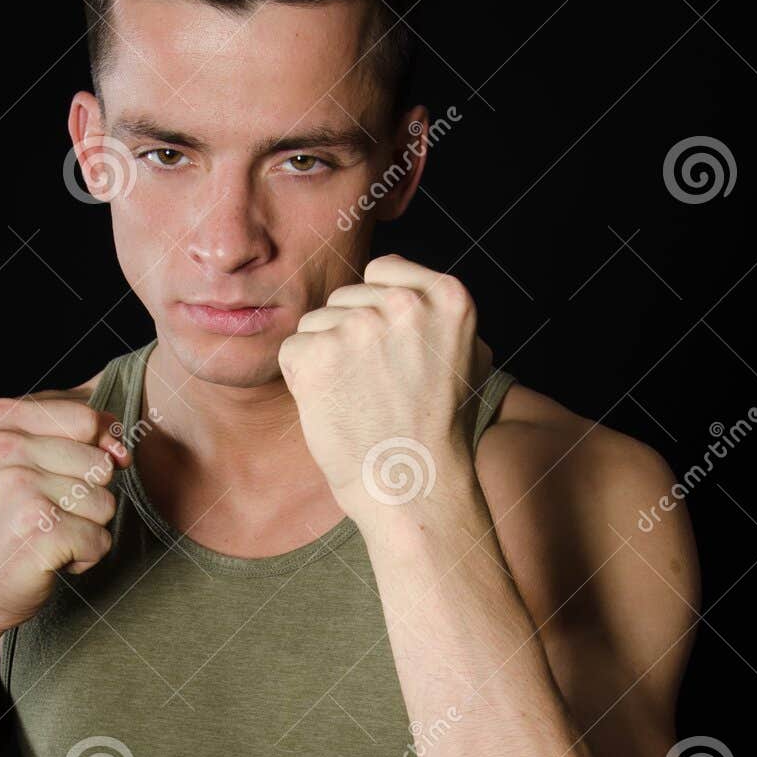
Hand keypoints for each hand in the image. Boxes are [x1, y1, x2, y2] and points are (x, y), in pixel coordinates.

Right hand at [0, 395, 131, 637]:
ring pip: (105, 502)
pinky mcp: (39, 531)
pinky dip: (83, 557)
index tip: (67, 476)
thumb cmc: (2, 525)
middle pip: (100, 463)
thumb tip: (121, 450)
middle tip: (41, 515)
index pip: (85, 417)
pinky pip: (100, 539)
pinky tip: (47, 558)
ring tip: (43, 535)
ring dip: (85, 528)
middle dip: (87, 497)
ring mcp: (19, 490)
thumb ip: (73, 438)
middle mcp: (2, 449)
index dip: (94, 449)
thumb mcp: (22, 463)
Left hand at [277, 254, 492, 525]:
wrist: (411, 485)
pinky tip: (333, 408)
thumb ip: (434, 313)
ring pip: (315, 323)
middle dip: (350, 338)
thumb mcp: (465, 356)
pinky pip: (292, 350)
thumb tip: (398, 286)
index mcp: (447, 295)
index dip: (376, 313)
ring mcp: (358, 325)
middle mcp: (403, 301)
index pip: (382, 270)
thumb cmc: (435, 430)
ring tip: (358, 400)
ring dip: (325, 359)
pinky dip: (302, 381)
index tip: (390, 353)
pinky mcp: (318, 354)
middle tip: (376, 387)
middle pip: (345, 297)